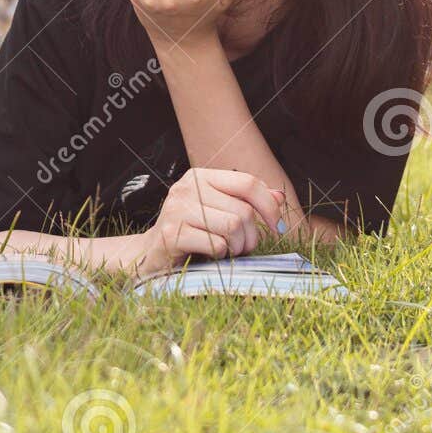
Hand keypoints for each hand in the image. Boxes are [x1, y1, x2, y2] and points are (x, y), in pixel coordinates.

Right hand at [132, 167, 286, 275]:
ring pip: (233, 227)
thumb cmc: (191, 233)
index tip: (278, 227)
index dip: (269, 207)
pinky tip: (210, 255)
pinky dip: (221, 255)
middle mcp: (186, 188)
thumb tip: (279, 196)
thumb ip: (246, 202)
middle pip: (243, 211)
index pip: (247, 183)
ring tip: (228, 251)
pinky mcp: (172, 235)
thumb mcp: (218, 211)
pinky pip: (217, 245)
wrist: (152, 255)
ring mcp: (176, 210)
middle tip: (242, 247)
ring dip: (238, 247)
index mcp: (199, 177)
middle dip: (251, 236)